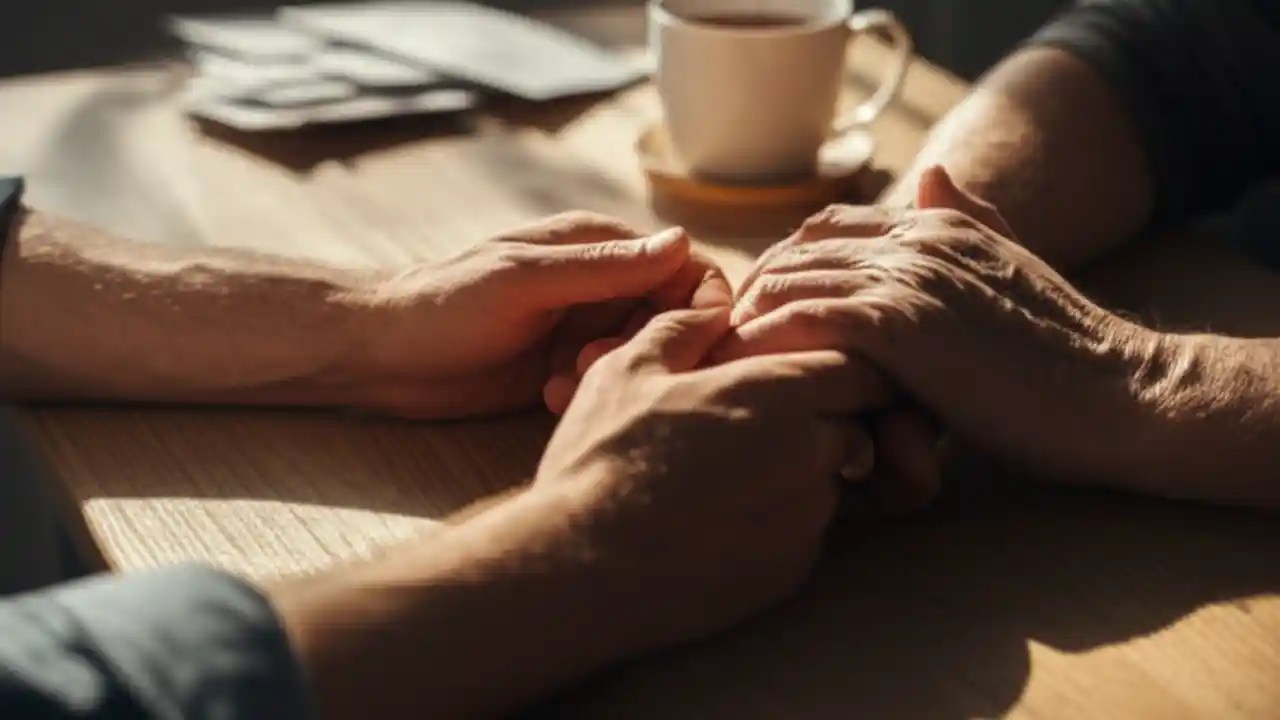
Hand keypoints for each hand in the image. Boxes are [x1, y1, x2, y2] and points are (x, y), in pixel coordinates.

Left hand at [347, 212, 728, 417]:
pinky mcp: (567, 366)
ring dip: (618, 371)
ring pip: (644, 351)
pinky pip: (611, 378)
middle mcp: (601, 282)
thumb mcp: (526, 282)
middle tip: (596, 365)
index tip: (670, 341)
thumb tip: (681, 242)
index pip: (684, 265)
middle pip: (672, 314)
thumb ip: (603, 266)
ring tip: (563, 385)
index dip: (695, 305)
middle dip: (650, 346)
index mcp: (598, 244)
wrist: (385, 356)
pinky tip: (551, 399)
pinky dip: (593, 391)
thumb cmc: (446, 305)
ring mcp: (585, 325)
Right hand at [533, 308, 891, 651]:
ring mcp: (806, 520)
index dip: (836, 362)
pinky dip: (779, 518)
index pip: (860, 368)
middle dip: (821, 417)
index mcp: (778, 394)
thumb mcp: (627, 370)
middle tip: (756, 419)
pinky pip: (805, 531)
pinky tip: (720, 518)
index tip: (801, 365)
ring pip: (830, 480)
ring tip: (729, 474)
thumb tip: (713, 304)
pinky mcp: (791, 572)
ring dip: (800, 470)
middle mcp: (811, 457)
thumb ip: (685, 328)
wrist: (579, 572)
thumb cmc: (601, 461)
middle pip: (853, 425)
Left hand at [720, 166, 1171, 487]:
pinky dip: (769, 341)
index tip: (752, 320)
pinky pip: (805, 318)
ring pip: (788, 280)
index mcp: (935, 224)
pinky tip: (752, 377)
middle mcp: (914, 237)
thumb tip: (933, 175)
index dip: (778, 272)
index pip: (821, 230)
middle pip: (791, 251)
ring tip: (722, 367)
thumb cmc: (1063, 351)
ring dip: (747, 322)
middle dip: (748, 296)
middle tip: (720, 348)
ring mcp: (906, 276)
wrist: (1119, 394)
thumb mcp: (1013, 268)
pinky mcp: (902, 324)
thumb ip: (972, 220)